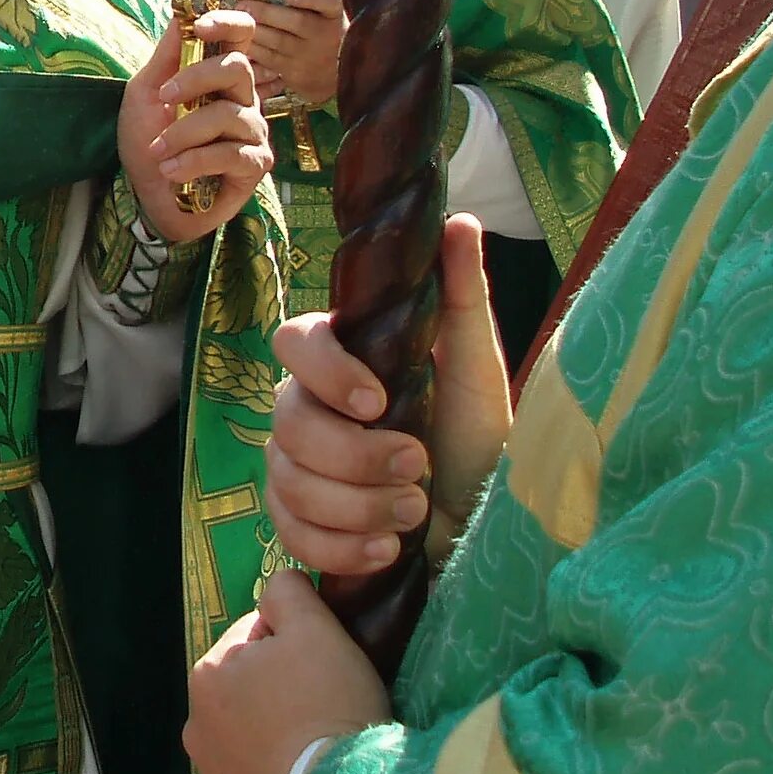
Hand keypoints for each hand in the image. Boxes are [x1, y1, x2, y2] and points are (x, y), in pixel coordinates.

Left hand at [121, 11, 270, 242]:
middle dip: (194, 79)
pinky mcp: (256, 164)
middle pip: (237, 67)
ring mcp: (253, 130)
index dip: (228, 22)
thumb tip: (181, 13)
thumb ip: (167, 56)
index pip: (241, 36)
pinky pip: (231, 154)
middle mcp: (243, 98)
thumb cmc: (149, 140)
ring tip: (158, 151)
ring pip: (227, 115)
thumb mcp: (145, 94)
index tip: (200, 24)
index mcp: (218, 75)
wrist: (148, 195)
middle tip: (164, 98)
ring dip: (183, 133)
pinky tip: (171, 170)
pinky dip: (194, 161)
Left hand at [185, 570, 391, 773]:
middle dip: (285, 689)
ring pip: (256, 736)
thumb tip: (279, 585)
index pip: (256, 636)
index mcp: (207, 674)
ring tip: (324, 747)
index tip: (329, 664)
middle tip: (331, 705)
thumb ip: (289, 594)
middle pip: (253, 688)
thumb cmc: (326, 708)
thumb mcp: (316, 630)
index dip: (298, 641)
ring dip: (282, 734)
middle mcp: (196, 726)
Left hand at [244, 0, 344, 112]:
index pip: (329, 2)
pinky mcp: (295, 75)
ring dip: (255, 30)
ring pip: (278, 42)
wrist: (337, 73)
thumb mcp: (325, 13)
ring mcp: (311, 57)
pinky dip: (252, 49)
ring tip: (237, 20)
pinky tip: (239, 40)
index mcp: (335, 14)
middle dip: (266, 13)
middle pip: (297, 22)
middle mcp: (326, 35)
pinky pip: (269, 60)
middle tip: (243, 5)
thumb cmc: (324, 32)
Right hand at [265, 214, 513, 575]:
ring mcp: (295, 466)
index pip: (293, 341)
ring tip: (412, 512)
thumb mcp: (476, 370)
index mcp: (342, 360)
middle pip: (288, 423)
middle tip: (419, 468)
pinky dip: (339, 549)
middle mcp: (306, 408)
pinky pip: (291, 534)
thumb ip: (460, 297)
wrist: (484, 523)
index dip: (325, 371)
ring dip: (357, 506)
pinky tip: (384, 553)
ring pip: (288, 481)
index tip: (378, 400)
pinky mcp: (299, 522)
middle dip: (356, 456)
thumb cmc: (478, 439)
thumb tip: (458, 221)